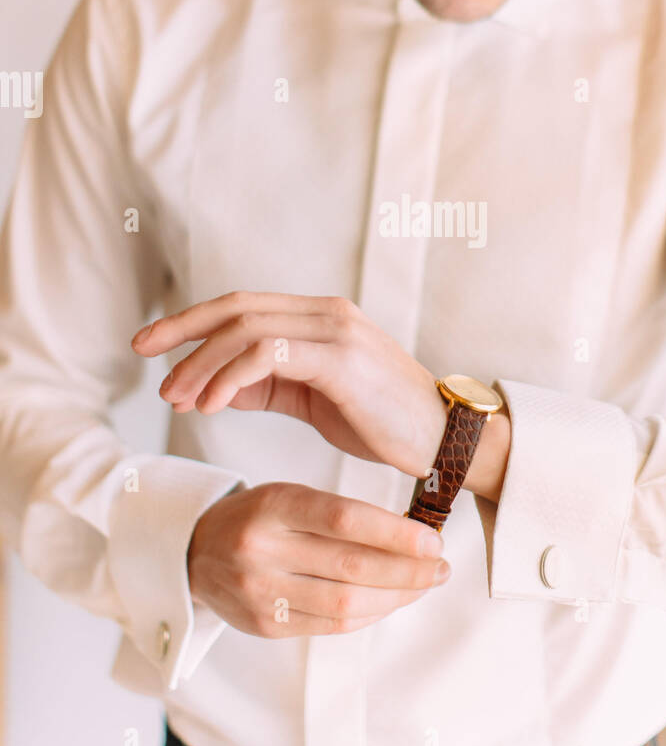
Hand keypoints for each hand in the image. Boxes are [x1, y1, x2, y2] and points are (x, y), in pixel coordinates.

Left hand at [132, 291, 447, 479]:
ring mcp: (335, 332)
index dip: (191, 320)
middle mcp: (327, 313)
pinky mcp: (340, 359)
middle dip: (181, 329)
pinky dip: (231, 376)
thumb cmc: (381, 422)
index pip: (242, 306)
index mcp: (320, 317)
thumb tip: (217, 384)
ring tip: (178, 397)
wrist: (442, 439)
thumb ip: (269, 384)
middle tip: (143, 354)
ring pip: (246, 330)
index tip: (150, 343)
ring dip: (202, 363)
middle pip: (236, 307)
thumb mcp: (314, 398)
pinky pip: (268, 355)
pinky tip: (213, 403)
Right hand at [187, 480, 449, 637]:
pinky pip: (330, 626)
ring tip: (425, 585)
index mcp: (273, 506)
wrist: (194, 553)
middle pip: (351, 568)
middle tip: (442, 567)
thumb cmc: (259, 517)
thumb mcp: (290, 496)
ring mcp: (260, 593)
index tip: (433, 540)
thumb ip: (342, 515)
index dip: (395, 533)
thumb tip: (412, 537)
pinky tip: (390, 602)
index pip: (344, 519)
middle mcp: (262, 550)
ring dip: (396, 598)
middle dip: (408, 572)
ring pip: (345, 605)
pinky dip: (369, 615)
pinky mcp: (263, 626)